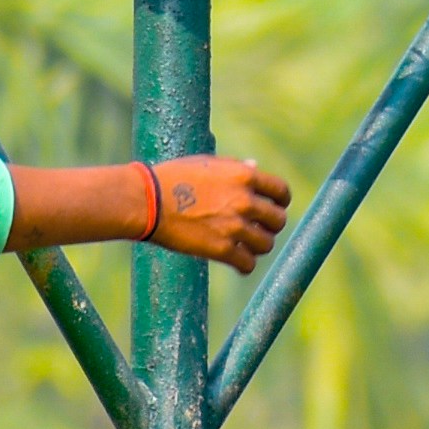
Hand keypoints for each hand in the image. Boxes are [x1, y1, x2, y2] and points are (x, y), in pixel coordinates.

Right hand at [145, 154, 293, 270]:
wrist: (147, 201)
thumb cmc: (173, 177)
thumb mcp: (207, 164)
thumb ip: (235, 168)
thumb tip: (255, 166)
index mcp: (245, 176)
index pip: (282, 192)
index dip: (280, 201)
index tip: (274, 207)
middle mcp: (245, 201)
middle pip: (278, 220)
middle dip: (270, 225)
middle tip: (258, 228)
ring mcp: (235, 226)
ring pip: (266, 244)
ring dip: (257, 245)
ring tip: (246, 245)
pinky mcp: (221, 249)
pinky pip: (248, 263)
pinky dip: (245, 265)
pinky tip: (238, 262)